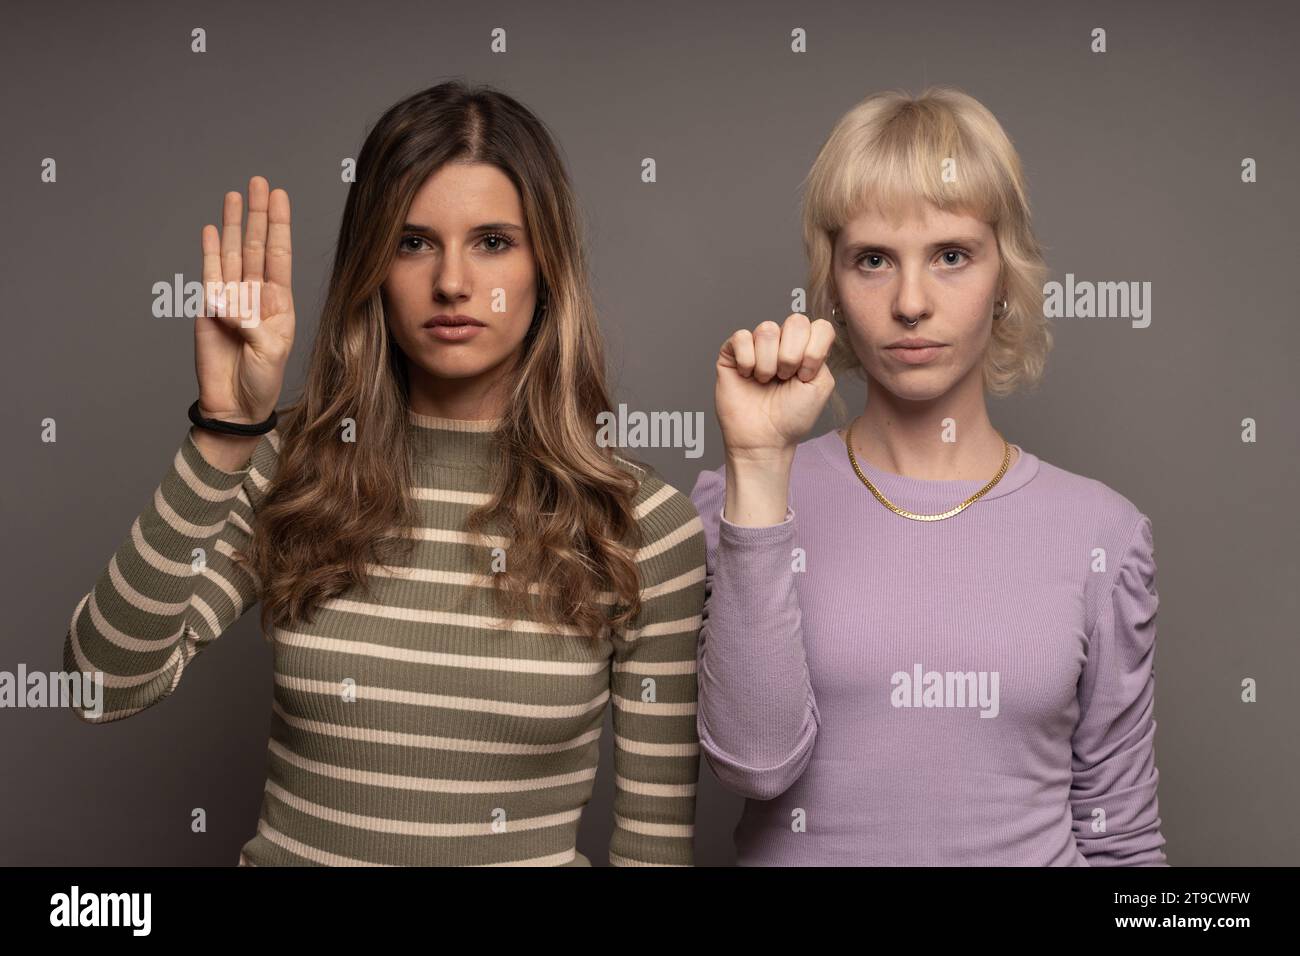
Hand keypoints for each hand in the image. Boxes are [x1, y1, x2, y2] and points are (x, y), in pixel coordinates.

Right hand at [194, 176, 294, 424]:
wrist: (235, 404)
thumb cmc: (261, 381)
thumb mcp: (269, 352)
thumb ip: (251, 325)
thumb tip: (227, 302)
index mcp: (280, 302)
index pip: (279, 255)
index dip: (279, 225)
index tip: (279, 196)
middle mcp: (257, 295)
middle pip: (257, 245)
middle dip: (258, 214)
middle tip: (258, 182)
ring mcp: (232, 298)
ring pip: (234, 253)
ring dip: (235, 224)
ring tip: (235, 195)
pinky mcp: (209, 307)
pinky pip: (210, 273)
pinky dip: (212, 251)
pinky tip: (214, 229)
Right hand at [715, 313, 836, 463]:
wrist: (764, 439)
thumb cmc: (791, 418)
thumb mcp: (821, 385)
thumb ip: (821, 353)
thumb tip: (805, 335)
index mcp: (806, 349)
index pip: (819, 326)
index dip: (814, 350)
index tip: (805, 376)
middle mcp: (782, 344)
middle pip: (796, 321)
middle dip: (792, 355)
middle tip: (784, 378)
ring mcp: (757, 346)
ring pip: (767, 329)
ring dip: (768, 362)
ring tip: (765, 381)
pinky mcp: (732, 353)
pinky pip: (741, 337)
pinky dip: (747, 360)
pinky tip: (747, 376)